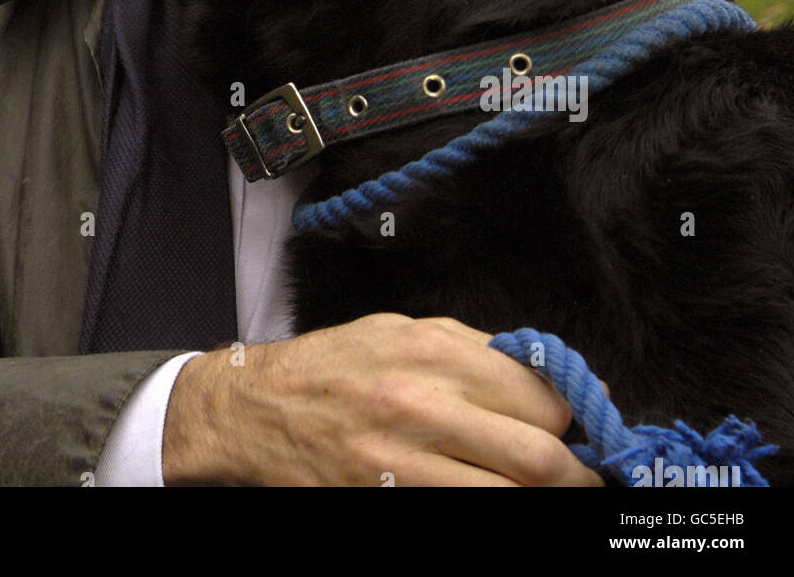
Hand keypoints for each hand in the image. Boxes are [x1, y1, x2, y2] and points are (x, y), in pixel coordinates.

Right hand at [162, 314, 604, 486]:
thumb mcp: (401, 330)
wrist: (256, 407)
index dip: (574, 418)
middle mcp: (422, 402)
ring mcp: (403, 460)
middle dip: (576, 475)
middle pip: (538, 455)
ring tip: (546, 493)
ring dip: (540, 499)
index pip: (541, 394)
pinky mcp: (386, 498)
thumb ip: (472, 351)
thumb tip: (546, 379)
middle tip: (586, 479)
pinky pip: (464, 512)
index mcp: (433, 349)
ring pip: (508, 495)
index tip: (583, 429)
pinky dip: (492, 508)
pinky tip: (495, 498)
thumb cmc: (333, 365)